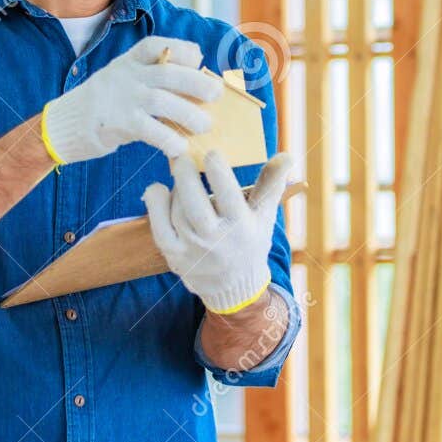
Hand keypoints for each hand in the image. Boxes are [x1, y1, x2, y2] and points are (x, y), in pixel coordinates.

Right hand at [40, 35, 222, 163]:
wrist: (63, 125)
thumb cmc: (102, 105)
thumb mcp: (122, 80)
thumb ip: (150, 79)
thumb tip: (193, 89)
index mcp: (127, 61)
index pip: (157, 45)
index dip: (181, 50)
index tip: (198, 59)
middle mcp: (126, 75)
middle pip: (168, 72)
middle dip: (196, 82)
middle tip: (215, 95)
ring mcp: (121, 99)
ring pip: (163, 101)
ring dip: (189, 113)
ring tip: (205, 126)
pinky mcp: (117, 124)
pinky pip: (150, 130)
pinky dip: (169, 138)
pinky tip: (180, 147)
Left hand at [142, 149, 293, 313]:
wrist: (234, 287)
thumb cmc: (250, 242)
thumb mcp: (264, 216)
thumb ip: (271, 184)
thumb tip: (286, 155)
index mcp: (241, 227)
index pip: (229, 197)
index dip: (218, 173)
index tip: (211, 153)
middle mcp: (216, 240)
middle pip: (195, 205)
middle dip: (186, 177)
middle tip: (183, 156)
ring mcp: (192, 249)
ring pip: (177, 212)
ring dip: (175, 188)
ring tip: (180, 173)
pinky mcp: (173, 255)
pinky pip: (159, 227)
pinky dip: (155, 205)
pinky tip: (157, 190)